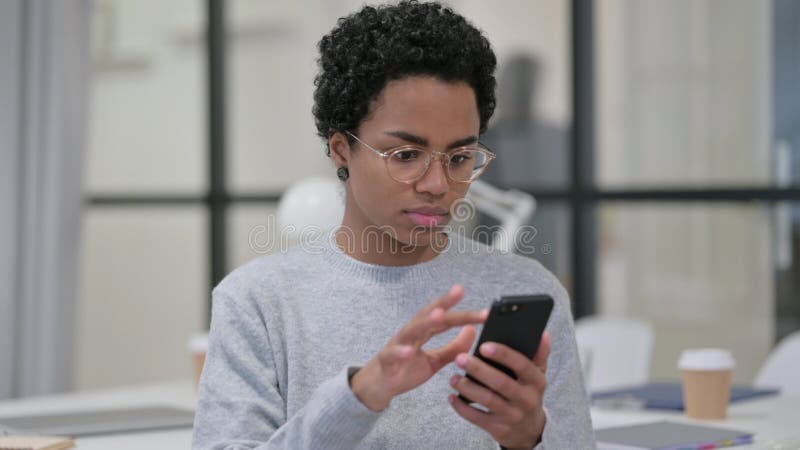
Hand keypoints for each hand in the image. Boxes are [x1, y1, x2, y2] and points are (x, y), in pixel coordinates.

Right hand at [350, 285, 487, 411]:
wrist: (379, 386)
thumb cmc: (405, 369)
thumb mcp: (435, 361)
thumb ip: (453, 348)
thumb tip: (473, 331)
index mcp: (423, 332)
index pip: (446, 319)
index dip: (463, 314)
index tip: (484, 311)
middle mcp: (411, 333)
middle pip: (429, 315)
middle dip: (444, 303)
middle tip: (459, 291)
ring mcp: (398, 345)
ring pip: (412, 329)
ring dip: (425, 321)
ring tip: (439, 315)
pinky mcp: (387, 361)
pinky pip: (392, 355)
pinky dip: (399, 352)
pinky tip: (408, 350)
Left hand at [448, 332, 550, 449]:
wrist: (529, 431)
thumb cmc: (527, 393)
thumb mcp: (537, 376)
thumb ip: (539, 355)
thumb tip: (543, 333)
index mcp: (536, 381)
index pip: (521, 364)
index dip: (503, 355)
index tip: (484, 345)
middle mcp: (526, 399)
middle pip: (501, 382)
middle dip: (478, 369)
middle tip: (459, 358)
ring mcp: (513, 415)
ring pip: (488, 400)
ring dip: (468, 388)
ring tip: (453, 378)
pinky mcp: (499, 428)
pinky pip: (477, 418)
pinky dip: (462, 408)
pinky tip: (452, 397)